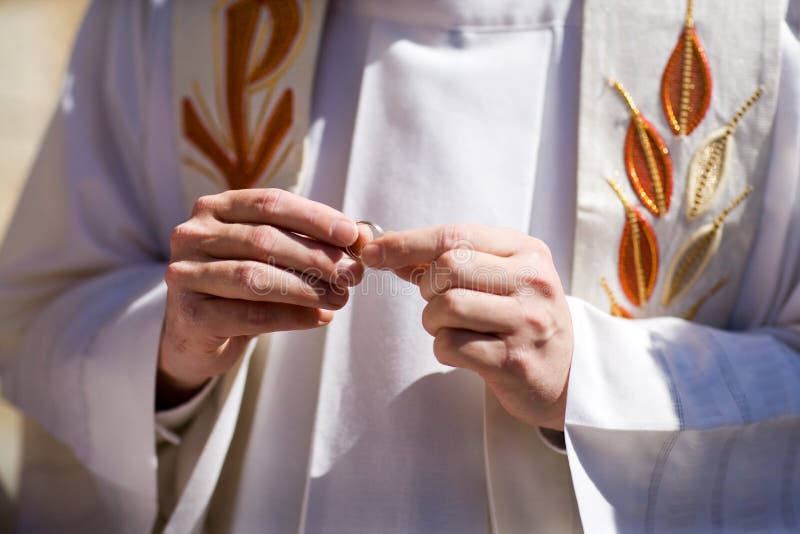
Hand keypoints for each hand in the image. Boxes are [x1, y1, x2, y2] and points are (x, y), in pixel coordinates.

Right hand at [158, 189, 367, 408]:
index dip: (314, 217)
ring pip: (255, 277)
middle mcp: (193, 234)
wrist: (196, 334)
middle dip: (316, 257)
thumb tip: (360, 237)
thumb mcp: (270, 256)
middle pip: (264, 239)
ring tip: (341, 298)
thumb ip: (308, 242)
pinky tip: (319, 318)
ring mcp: (185, 273)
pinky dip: (291, 317)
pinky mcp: (189, 314)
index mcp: (216, 208)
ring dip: (306, 288)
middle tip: (353, 274)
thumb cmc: (240, 286)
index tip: (351, 234)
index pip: (270, 203)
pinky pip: (249, 314)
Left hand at [361, 224, 572, 429]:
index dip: (407, 243)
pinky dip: (443, 348)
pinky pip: (450, 346)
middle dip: (428, 288)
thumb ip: (450, 260)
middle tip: (443, 303)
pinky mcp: (515, 362)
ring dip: (434, 320)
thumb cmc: (521, 316)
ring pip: (446, 306)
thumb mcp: (500, 276)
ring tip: (456, 328)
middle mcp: (532, 281)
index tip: (373, 252)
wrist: (568, 373)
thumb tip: (385, 250)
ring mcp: (527, 322)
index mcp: (526, 251)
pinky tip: (466, 351)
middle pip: (447, 267)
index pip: (454, 235)